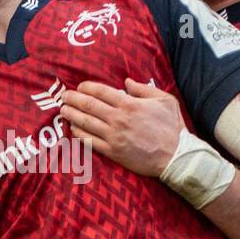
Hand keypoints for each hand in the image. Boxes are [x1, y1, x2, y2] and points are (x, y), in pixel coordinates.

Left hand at [58, 78, 183, 176]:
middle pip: (89, 105)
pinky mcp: (113, 152)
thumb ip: (144, 89)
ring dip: (72, 115)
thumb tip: (126, 82)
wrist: (176, 156)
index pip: (101, 91)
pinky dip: (79, 134)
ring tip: (63, 110)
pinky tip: (73, 129)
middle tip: (63, 96)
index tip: (79, 86)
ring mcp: (114, 136)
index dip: (87, 87)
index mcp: (130, 104)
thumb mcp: (165, 100)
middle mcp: (119, 119)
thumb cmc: (173, 127)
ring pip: (86, 123)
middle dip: (73, 99)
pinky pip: (90, 142)